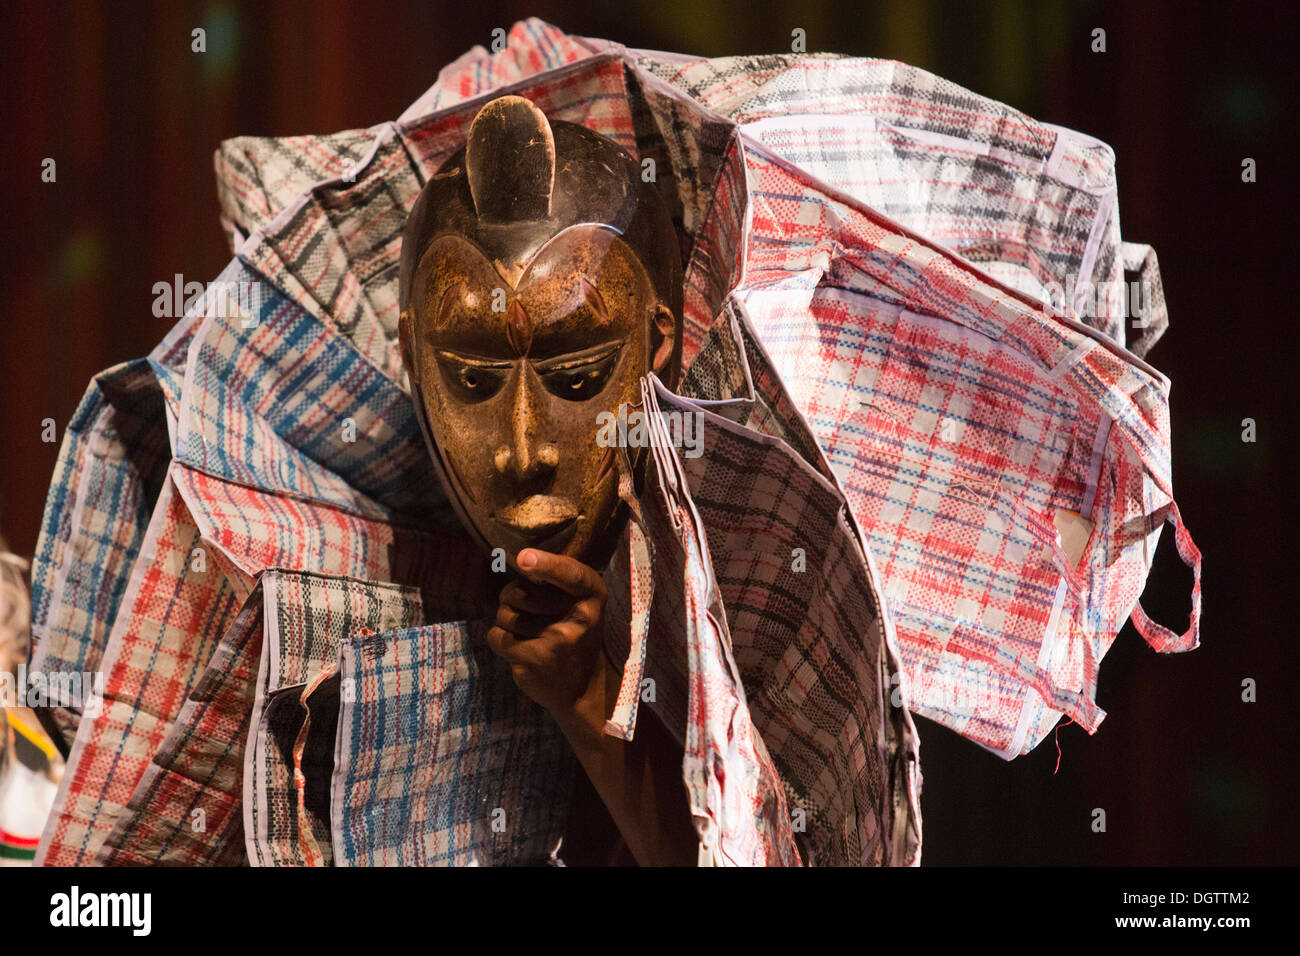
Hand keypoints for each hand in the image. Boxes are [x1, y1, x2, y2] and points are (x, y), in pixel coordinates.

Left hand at [486, 548, 610, 720]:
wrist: (583, 688)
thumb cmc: (577, 636)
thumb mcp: (583, 605)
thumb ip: (560, 582)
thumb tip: (521, 560)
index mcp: (593, 597)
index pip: (572, 574)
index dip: (547, 564)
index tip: (524, 557)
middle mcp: (578, 618)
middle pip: (519, 591)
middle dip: (511, 596)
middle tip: (525, 609)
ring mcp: (556, 641)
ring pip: (504, 614)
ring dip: (507, 620)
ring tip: (526, 630)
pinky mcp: (534, 660)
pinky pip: (496, 636)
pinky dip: (500, 639)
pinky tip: (519, 647)